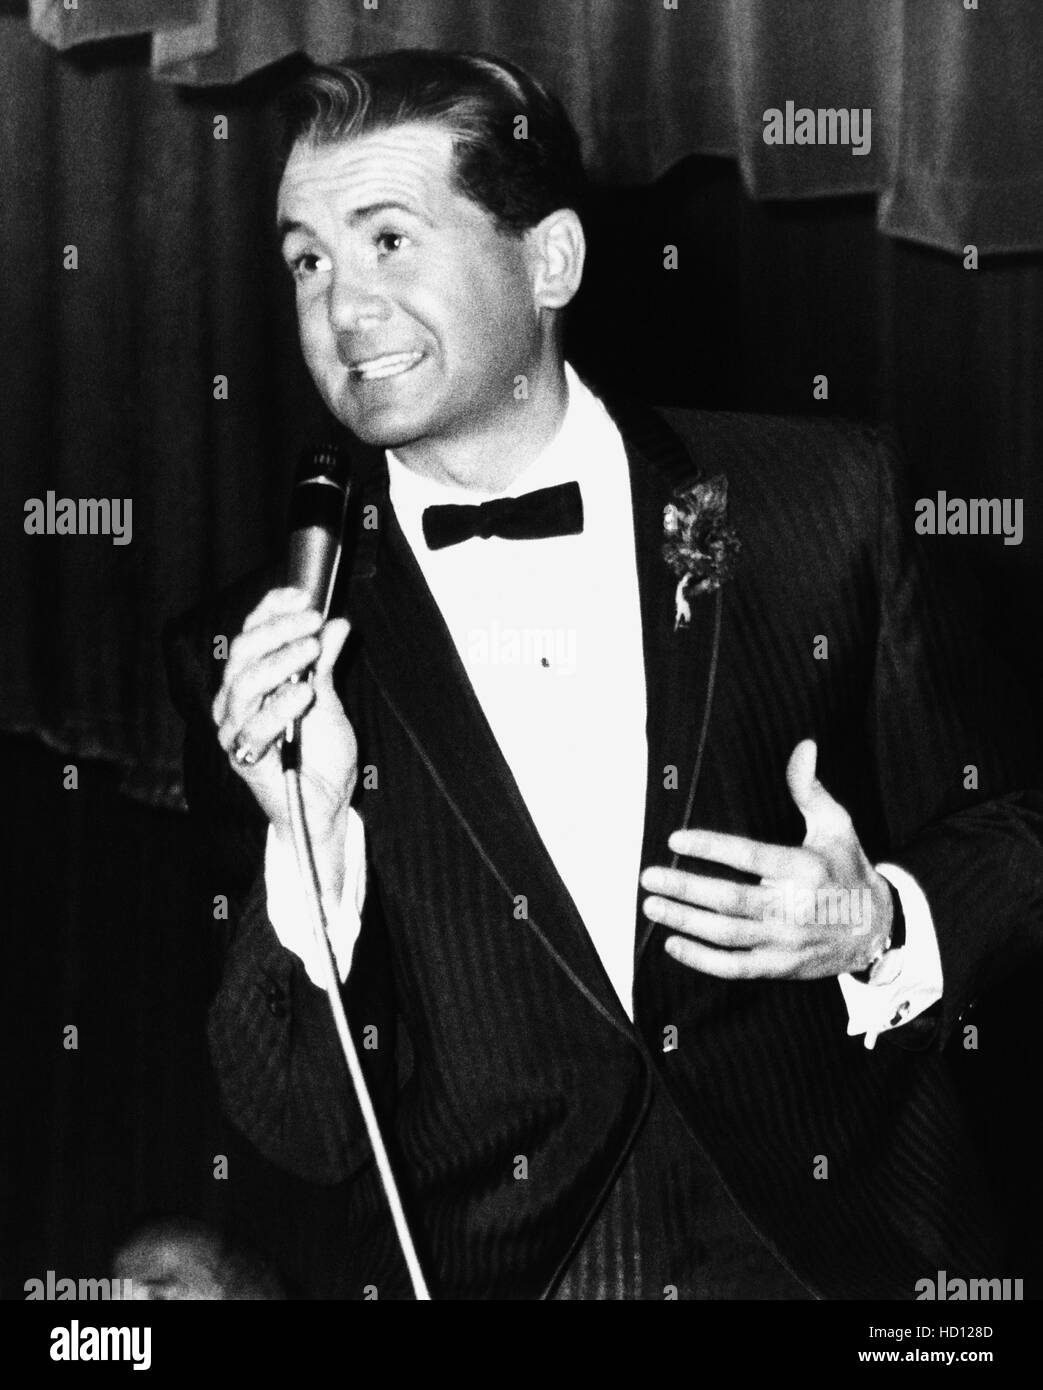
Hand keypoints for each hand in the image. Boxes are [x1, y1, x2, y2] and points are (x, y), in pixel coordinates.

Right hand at [212, 587, 356, 868]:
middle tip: (312, 620)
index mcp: (251, 681)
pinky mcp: (244, 758)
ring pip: (243, 685)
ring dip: (279, 661)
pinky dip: (278, 708)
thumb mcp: (329, 698)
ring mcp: (236, 729)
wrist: (327, 802)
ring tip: (311, 650)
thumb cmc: (321, 752)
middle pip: (243, 654)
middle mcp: (236, 702)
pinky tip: (303, 694)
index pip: (250, 635)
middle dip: (278, 630)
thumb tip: (336, 623)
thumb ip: (324, 662)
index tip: (301, 594)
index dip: (270, 611)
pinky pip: (253, 729)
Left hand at [639, 739, 892, 979]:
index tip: (675, 840)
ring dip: (685, 920)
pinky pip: (734, 968)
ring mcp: (785, 942)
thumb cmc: (847, 869)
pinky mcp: (779, 966)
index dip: (710, 848)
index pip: (750, 857)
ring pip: (726, 934)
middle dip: (685, 888)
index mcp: (805, 870)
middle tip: (648, 876)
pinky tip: (673, 943)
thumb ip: (809, 789)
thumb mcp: (836, 826)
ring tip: (652, 904)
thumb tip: (803, 746)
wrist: (876, 929)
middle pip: (730, 900)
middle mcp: (795, 908)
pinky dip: (701, 960)